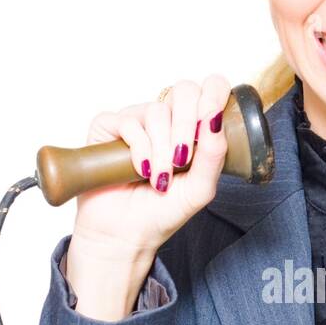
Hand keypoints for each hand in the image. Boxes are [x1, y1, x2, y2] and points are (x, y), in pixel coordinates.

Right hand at [72, 75, 230, 259]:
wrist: (125, 234)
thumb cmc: (161, 213)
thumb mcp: (199, 190)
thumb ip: (213, 156)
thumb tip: (216, 120)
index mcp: (192, 128)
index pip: (208, 90)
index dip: (213, 93)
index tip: (212, 117)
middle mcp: (165, 119)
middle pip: (184, 92)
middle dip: (187, 127)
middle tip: (182, 159)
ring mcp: (136, 120)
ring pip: (157, 111)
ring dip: (162, 149)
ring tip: (159, 179)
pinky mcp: (108, 127)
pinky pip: (129, 122)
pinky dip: (139, 148)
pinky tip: (139, 171)